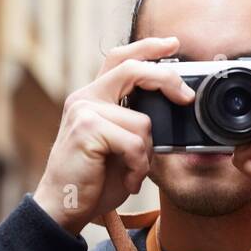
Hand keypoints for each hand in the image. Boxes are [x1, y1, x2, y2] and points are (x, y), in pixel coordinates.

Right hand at [32, 37, 193, 234]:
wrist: (64, 206)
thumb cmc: (95, 179)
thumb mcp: (121, 145)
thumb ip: (137, 124)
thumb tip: (172, 110)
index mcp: (93, 97)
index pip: (120, 59)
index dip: (147, 47)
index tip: (173, 44)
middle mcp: (85, 98)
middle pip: (132, 70)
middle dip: (166, 79)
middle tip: (186, 97)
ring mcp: (84, 111)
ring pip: (142, 121)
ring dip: (146, 154)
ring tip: (132, 171)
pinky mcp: (87, 129)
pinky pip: (135, 143)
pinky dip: (138, 166)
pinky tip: (127, 179)